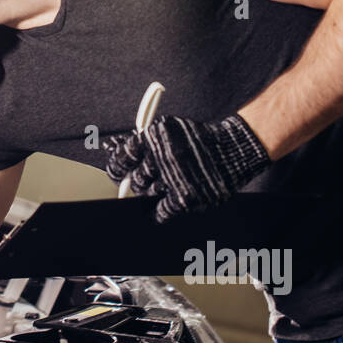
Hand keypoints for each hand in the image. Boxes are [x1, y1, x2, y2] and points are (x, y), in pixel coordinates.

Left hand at [104, 113, 270, 221]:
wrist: (231, 151)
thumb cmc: (198, 141)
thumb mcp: (167, 131)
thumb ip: (141, 141)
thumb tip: (111, 149)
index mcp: (156, 136)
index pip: (122, 157)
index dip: (117, 169)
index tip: (117, 174)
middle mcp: (164, 156)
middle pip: (136, 180)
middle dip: (139, 183)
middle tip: (145, 182)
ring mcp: (176, 178)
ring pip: (148, 195)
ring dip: (153, 194)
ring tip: (166, 186)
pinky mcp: (187, 197)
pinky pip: (161, 211)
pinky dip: (160, 212)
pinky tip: (164, 206)